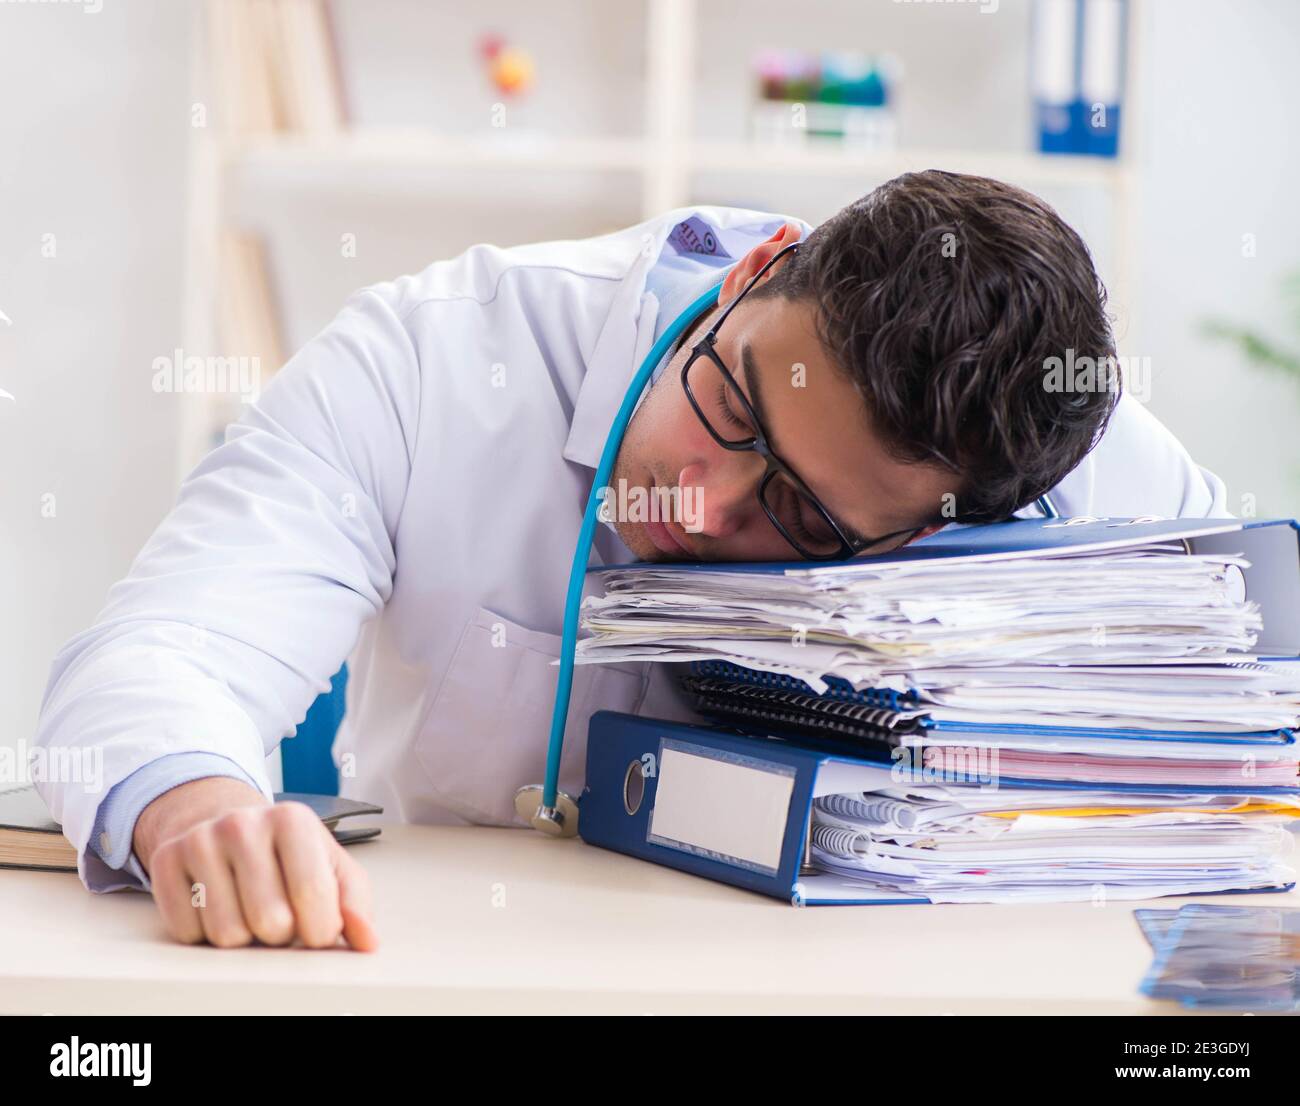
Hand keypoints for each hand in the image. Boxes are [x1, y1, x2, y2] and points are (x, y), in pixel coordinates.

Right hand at [132, 776, 378, 950]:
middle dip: (280, 935)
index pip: (313, 897)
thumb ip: (355, 905)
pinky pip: (188, 933)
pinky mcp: (165, 862)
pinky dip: (206, 934)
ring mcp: (199, 840)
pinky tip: (218, 905)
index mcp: (293, 819)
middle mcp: (243, 823)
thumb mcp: (331, 867)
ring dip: (244, 939)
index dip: (320, 930)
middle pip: (269, 922)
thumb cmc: (289, 855)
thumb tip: (367, 942)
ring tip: (250, 910)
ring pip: (227, 935)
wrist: (228, 825)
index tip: (317, 927)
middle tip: (279, 916)